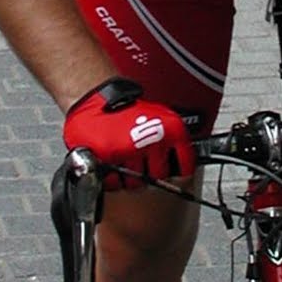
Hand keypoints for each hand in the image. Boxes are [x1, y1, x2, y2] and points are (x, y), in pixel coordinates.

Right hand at [63, 77, 194, 189]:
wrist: (95, 98)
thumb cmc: (125, 108)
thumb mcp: (158, 118)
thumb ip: (170, 139)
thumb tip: (180, 162)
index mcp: (171, 128)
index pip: (185, 163)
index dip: (180, 171)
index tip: (179, 175)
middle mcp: (154, 139)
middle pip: (158, 176)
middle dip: (150, 173)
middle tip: (141, 163)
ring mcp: (132, 149)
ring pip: (136, 183)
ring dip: (129, 177)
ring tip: (123, 160)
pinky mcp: (110, 156)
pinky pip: (114, 183)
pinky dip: (111, 178)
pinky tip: (111, 163)